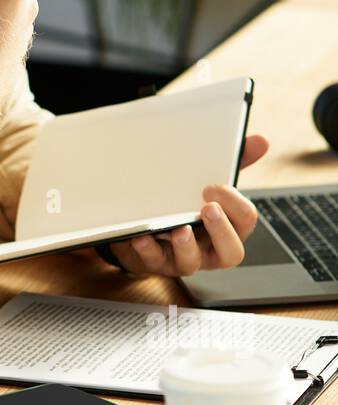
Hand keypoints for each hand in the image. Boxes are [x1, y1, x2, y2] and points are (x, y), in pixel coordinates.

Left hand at [105, 134, 268, 276]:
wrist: (148, 221)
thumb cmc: (188, 203)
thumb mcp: (211, 184)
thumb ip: (235, 163)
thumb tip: (261, 141)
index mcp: (229, 227)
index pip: (246, 220)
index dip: (234, 204)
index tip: (211, 186)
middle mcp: (211, 249)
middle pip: (231, 253)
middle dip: (221, 231)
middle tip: (208, 208)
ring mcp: (184, 258)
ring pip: (192, 263)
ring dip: (186, 245)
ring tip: (178, 228)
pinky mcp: (156, 263)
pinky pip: (153, 262)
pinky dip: (148, 250)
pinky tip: (142, 237)